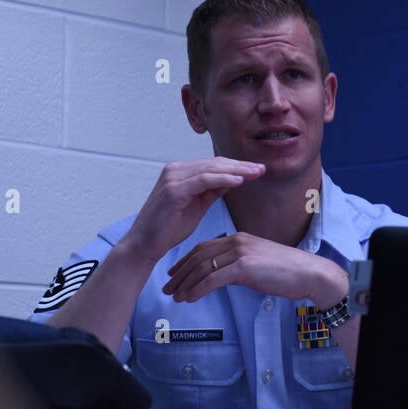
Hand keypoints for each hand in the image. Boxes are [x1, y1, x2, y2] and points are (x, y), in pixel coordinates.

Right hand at [120, 158, 265, 264]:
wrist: (145, 245)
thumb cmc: (169, 228)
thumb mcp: (196, 206)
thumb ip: (211, 191)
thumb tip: (233, 180)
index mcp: (180, 172)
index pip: (214, 164)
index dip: (237, 166)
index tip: (257, 169)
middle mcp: (175, 170)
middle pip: (215, 163)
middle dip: (241, 166)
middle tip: (262, 168)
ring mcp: (172, 178)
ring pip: (211, 169)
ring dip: (237, 170)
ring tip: (256, 173)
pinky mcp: (173, 190)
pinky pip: (203, 180)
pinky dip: (223, 179)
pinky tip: (239, 181)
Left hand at [162, 231, 347, 304]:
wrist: (309, 273)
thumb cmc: (287, 272)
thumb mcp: (258, 264)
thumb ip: (239, 266)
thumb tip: (223, 277)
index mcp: (239, 239)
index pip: (204, 248)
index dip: (185, 261)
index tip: (174, 274)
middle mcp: (237, 242)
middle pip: (198, 257)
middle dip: (179, 273)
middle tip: (167, 288)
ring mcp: (241, 253)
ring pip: (203, 268)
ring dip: (185, 284)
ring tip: (174, 297)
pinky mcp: (245, 267)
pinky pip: (213, 279)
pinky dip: (198, 289)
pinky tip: (189, 299)